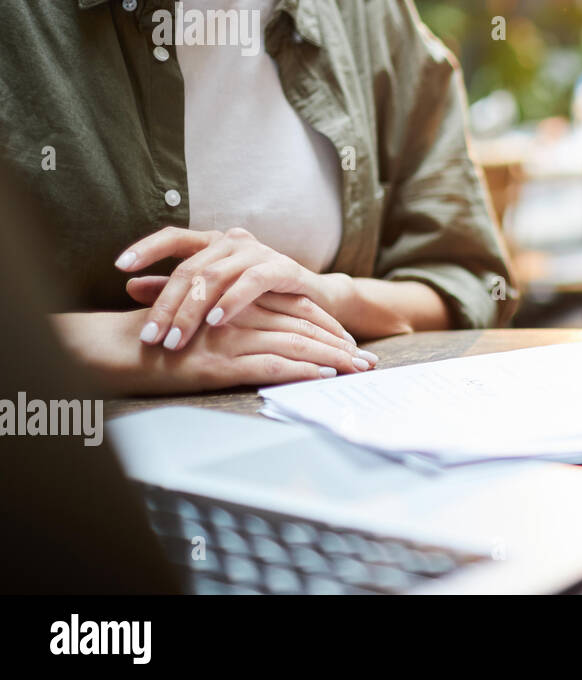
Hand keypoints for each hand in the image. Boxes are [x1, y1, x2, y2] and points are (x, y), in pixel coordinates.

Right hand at [60, 299, 375, 395]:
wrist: (115, 348)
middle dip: (341, 345)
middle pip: (305, 327)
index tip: (351, 343)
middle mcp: (241, 316)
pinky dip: (302, 371)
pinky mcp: (221, 363)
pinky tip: (325, 376)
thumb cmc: (157, 338)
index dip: (328, 325)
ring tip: (358, 371)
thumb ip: (231, 320)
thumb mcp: (202, 321)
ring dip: (333, 360)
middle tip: (368, 361)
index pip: (297, 309)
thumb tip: (263, 336)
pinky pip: (271, 365)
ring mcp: (232, 339)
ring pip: (296, 345)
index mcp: (239, 302)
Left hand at [116, 226, 346, 351]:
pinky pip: (252, 282)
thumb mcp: (214, 295)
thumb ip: (176, 290)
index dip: (147, 248)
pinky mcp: (283, 268)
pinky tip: (216, 321)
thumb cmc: (260, 299)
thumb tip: (130, 287)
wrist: (315, 303)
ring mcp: (259, 252)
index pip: (175, 237)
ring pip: (215, 277)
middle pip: (190, 268)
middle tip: (151, 337)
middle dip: (166, 305)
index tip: (120, 266)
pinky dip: (232, 301)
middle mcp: (234, 241)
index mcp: (214, 243)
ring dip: (192, 310)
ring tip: (176, 338)